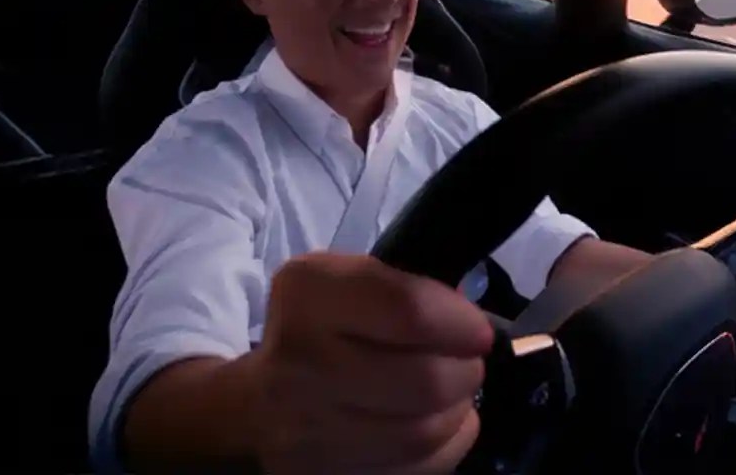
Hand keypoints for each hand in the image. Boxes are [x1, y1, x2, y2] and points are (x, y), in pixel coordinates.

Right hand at [253, 253, 493, 473]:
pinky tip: (436, 424)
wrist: (259, 404)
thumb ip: (408, 285)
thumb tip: (466, 317)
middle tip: (466, 362)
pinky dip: (445, 445)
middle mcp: (300, 364)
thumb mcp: (349, 280)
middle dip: (466, 369)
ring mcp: (307, 432)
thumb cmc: (321, 329)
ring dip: (457, 409)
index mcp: (309, 295)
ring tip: (452, 392)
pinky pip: (417, 468)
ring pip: (424, 432)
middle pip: (425, 379)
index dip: (460, 322)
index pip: (410, 311)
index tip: (475, 329)